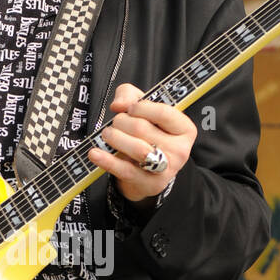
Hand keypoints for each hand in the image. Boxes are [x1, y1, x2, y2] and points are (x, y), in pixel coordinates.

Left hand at [89, 83, 195, 203]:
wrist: (149, 172)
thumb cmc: (148, 135)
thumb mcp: (144, 110)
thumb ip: (131, 96)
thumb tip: (119, 105)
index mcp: (184, 129)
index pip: (163, 112)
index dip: (140, 107)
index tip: (130, 109)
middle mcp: (180, 150)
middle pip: (142, 128)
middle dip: (121, 122)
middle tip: (116, 124)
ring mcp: (166, 169)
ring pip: (136, 148)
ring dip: (115, 138)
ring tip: (108, 135)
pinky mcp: (150, 183)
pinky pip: (125, 170)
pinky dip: (106, 160)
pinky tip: (95, 153)